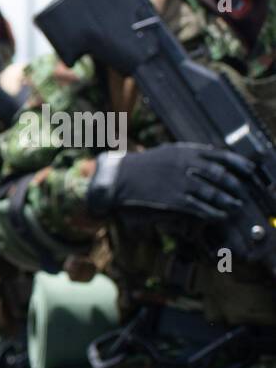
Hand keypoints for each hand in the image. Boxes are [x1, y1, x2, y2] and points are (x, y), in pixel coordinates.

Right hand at [86, 143, 256, 221]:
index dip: (239, 164)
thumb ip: (188, 155)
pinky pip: (199, 207)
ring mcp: (180, 183)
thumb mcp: (166, 152)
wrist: (118, 178)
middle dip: (235, 185)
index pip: (221, 156)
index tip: (250, 171)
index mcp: (185, 151)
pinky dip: (212, 212)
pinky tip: (219, 216)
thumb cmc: (141, 165)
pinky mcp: (173, 200)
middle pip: (220, 175)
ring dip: (227, 201)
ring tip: (235, 207)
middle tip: (243, 193)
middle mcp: (185, 165)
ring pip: (212, 192)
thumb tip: (209, 157)